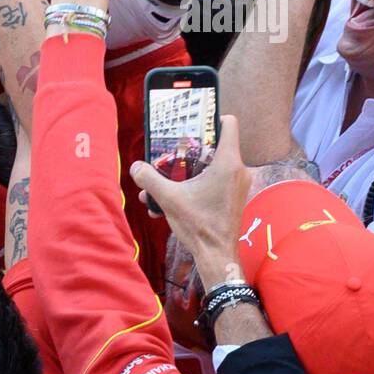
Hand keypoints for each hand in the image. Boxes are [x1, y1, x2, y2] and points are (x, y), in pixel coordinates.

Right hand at [129, 115, 250, 286]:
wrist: (217, 255)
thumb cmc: (200, 226)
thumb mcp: (169, 199)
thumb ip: (150, 179)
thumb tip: (136, 167)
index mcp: (227, 162)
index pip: (229, 123)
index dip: (212, 117)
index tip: (194, 122)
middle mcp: (238, 169)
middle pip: (216, 144)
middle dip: (192, 147)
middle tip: (173, 149)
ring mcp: (238, 184)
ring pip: (214, 164)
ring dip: (191, 169)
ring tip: (168, 179)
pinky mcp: (234, 196)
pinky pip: (216, 180)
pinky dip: (198, 182)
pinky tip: (175, 196)